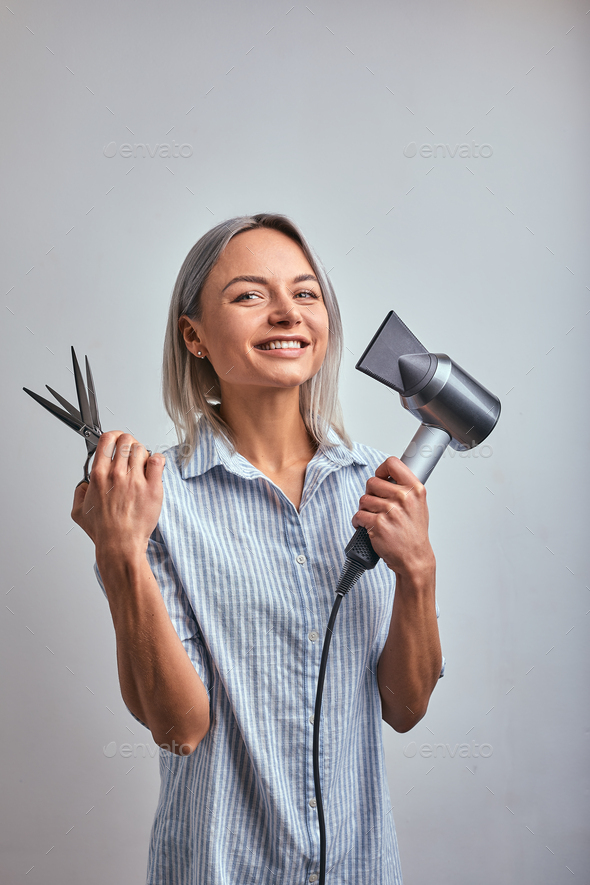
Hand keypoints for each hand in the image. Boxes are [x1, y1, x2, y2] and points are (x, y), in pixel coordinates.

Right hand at [71, 431, 165, 556]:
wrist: (121, 544)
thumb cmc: (104, 531)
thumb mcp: (79, 512)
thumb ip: (79, 493)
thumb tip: (84, 485)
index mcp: (99, 476)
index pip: (107, 440)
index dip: (113, 436)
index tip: (116, 440)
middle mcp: (117, 474)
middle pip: (126, 440)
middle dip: (128, 442)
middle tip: (131, 451)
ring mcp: (136, 480)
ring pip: (141, 449)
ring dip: (142, 453)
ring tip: (141, 464)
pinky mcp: (153, 488)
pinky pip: (158, 461)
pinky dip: (157, 459)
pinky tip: (154, 467)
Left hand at [351, 456, 434, 580]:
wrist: (414, 558)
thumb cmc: (414, 534)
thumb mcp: (419, 505)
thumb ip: (405, 489)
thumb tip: (387, 477)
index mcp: (415, 490)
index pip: (393, 463)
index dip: (381, 470)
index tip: (380, 477)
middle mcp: (404, 498)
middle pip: (372, 482)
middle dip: (371, 494)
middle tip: (376, 505)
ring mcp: (390, 511)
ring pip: (363, 499)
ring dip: (364, 509)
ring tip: (374, 518)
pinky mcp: (378, 523)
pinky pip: (358, 515)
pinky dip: (358, 522)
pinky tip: (367, 526)